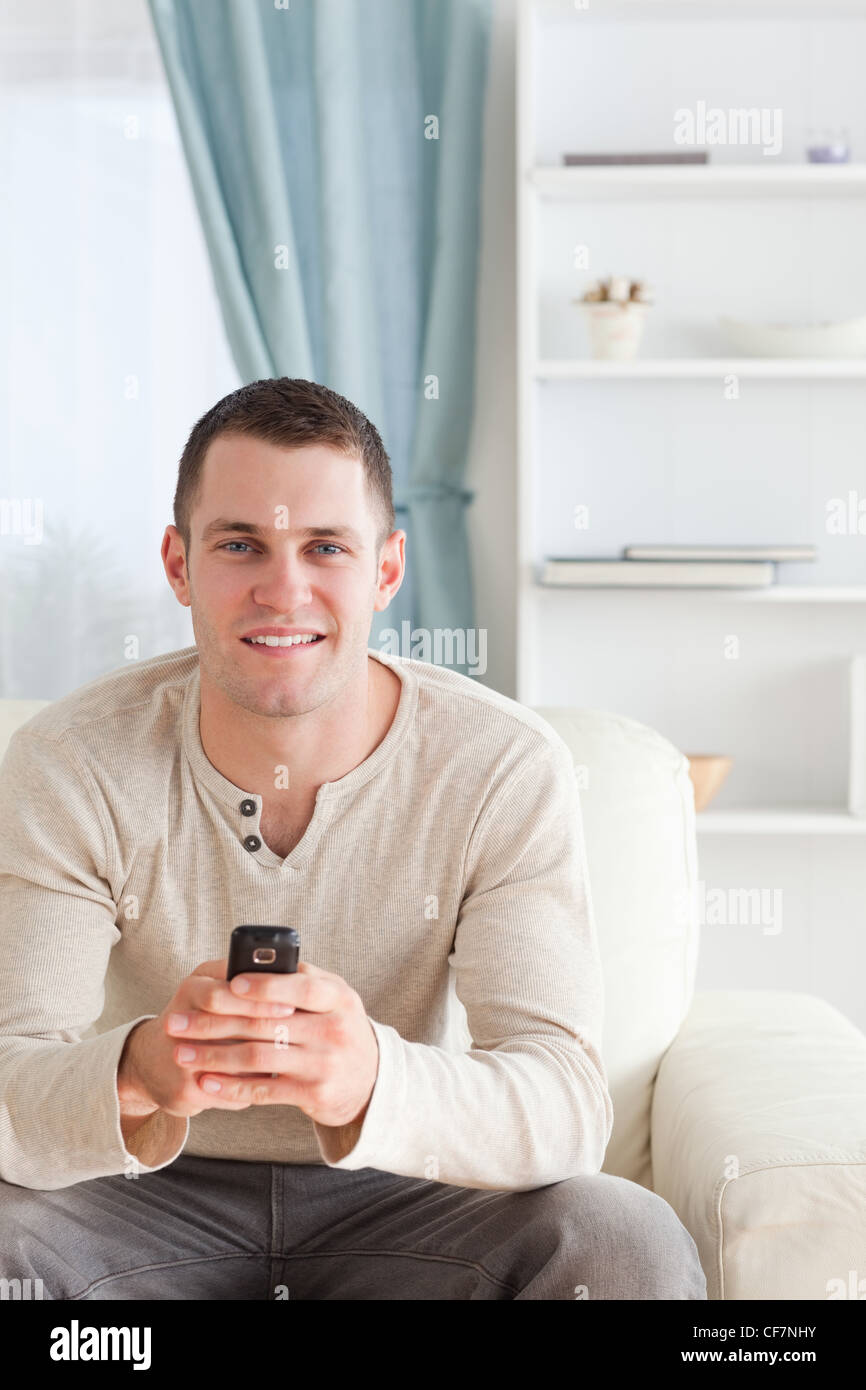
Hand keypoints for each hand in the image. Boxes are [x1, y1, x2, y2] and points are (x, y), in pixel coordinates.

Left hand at [146, 957, 379, 1128]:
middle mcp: (333, 1031)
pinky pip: (263, 1089)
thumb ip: (302, 978)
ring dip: (212, 1055)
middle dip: (213, 1022)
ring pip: (257, 1058)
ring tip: (181, 1052)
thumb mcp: (335, 997)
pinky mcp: (313, 1095)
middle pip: (265, 1024)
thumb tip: (254, 961)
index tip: (228, 983)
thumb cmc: (340, 1027)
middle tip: (176, 1022)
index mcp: (338, 998)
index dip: (264, 985)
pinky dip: (230, 1086)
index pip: (300, 987)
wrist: (371, 1080)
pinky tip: (205, 1081)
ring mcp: (323, 1065)